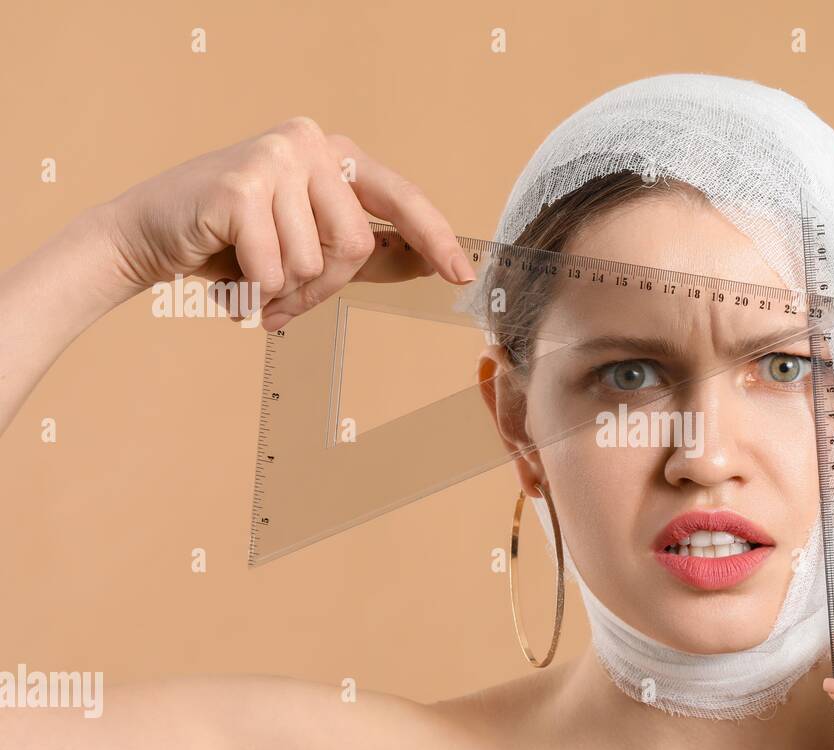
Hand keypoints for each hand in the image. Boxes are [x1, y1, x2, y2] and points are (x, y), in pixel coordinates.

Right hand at [98, 115, 473, 329]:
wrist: (147, 236)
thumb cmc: (232, 243)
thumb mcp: (308, 245)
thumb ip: (367, 252)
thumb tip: (427, 259)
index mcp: (334, 155)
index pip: (401, 198)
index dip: (434, 238)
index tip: (462, 273)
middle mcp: (309, 143)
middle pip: (356, 244)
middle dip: (322, 287)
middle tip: (283, 299)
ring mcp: (275, 157)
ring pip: (316, 261)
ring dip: (284, 293)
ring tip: (251, 282)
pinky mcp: (241, 183)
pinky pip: (276, 268)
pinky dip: (253, 290)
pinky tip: (227, 274)